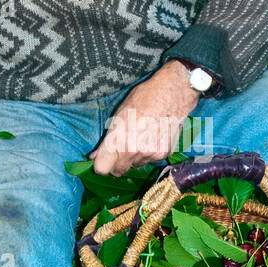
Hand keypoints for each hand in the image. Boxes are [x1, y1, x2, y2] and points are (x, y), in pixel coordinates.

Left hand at [91, 61, 199, 175]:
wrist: (172, 94)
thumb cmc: (143, 99)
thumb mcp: (118, 116)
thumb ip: (107, 139)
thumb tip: (96, 156)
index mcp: (117, 138)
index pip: (101, 169)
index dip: (101, 165)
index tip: (103, 160)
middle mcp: (132, 150)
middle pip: (118, 171)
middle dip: (117, 163)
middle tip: (122, 149)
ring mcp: (148, 154)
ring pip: (135, 165)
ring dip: (135, 157)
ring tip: (142, 136)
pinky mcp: (162, 154)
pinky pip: (150, 161)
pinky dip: (149, 153)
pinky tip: (153, 137)